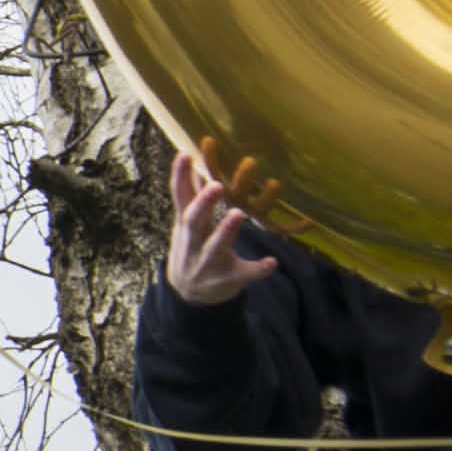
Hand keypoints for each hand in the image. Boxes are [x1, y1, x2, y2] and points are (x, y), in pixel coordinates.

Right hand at [160, 144, 280, 307]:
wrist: (188, 295)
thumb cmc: (190, 248)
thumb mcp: (185, 223)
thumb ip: (188, 193)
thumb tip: (187, 156)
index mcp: (185, 226)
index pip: (180, 199)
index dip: (180, 178)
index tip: (186, 155)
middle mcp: (194, 244)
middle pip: (194, 222)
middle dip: (203, 205)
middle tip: (217, 186)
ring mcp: (210, 263)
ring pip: (215, 247)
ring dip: (226, 230)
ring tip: (239, 213)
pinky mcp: (229, 278)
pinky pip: (245, 274)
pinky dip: (258, 268)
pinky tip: (272, 262)